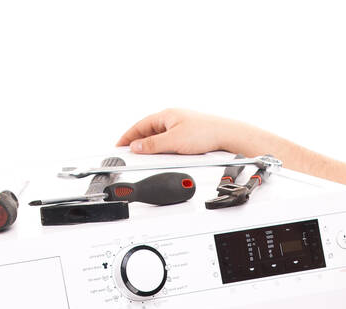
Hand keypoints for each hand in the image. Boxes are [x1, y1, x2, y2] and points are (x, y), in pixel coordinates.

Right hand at [115, 108, 262, 155]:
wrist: (227, 135)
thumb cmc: (205, 133)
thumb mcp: (173, 142)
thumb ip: (152, 145)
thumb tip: (136, 146)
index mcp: (166, 115)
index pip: (140, 126)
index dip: (127, 137)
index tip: (119, 146)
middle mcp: (172, 118)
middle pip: (148, 130)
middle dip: (137, 142)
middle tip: (128, 153)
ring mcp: (180, 125)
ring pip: (158, 136)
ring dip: (150, 145)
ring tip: (143, 156)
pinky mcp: (188, 134)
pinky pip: (168, 140)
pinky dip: (161, 147)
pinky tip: (162, 155)